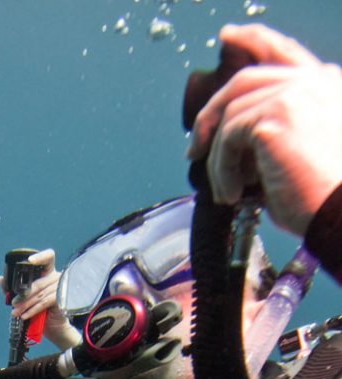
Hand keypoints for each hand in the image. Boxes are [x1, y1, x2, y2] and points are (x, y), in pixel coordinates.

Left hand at [0, 249, 81, 350]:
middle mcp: (56, 277)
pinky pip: (44, 303)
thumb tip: (1, 279)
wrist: (52, 326)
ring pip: (40, 294)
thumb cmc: (38, 309)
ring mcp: (60, 288)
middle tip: (13, 303)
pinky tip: (25, 315)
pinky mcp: (61, 299)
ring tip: (16, 312)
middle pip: (38, 283)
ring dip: (26, 304)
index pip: (48, 258)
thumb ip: (12, 288)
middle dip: (24, 295)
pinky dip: (33, 310)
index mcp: (47, 272)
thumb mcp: (24, 297)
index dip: (40, 257)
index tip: (29, 261)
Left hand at [188, 24, 341, 235]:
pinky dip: (222, 169)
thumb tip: (239, 160)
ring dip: (218, 158)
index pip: (284, 52)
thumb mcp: (303, 159)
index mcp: (325, 86)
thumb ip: (274, 143)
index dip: (254, 39)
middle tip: (195, 147)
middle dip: (212, 113)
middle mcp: (312, 82)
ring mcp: (294, 94)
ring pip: (231, 116)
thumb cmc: (329, 199)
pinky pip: (227, 139)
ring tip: (224, 190)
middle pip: (245, 81)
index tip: (229, 36)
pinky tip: (230, 193)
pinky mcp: (276, 116)